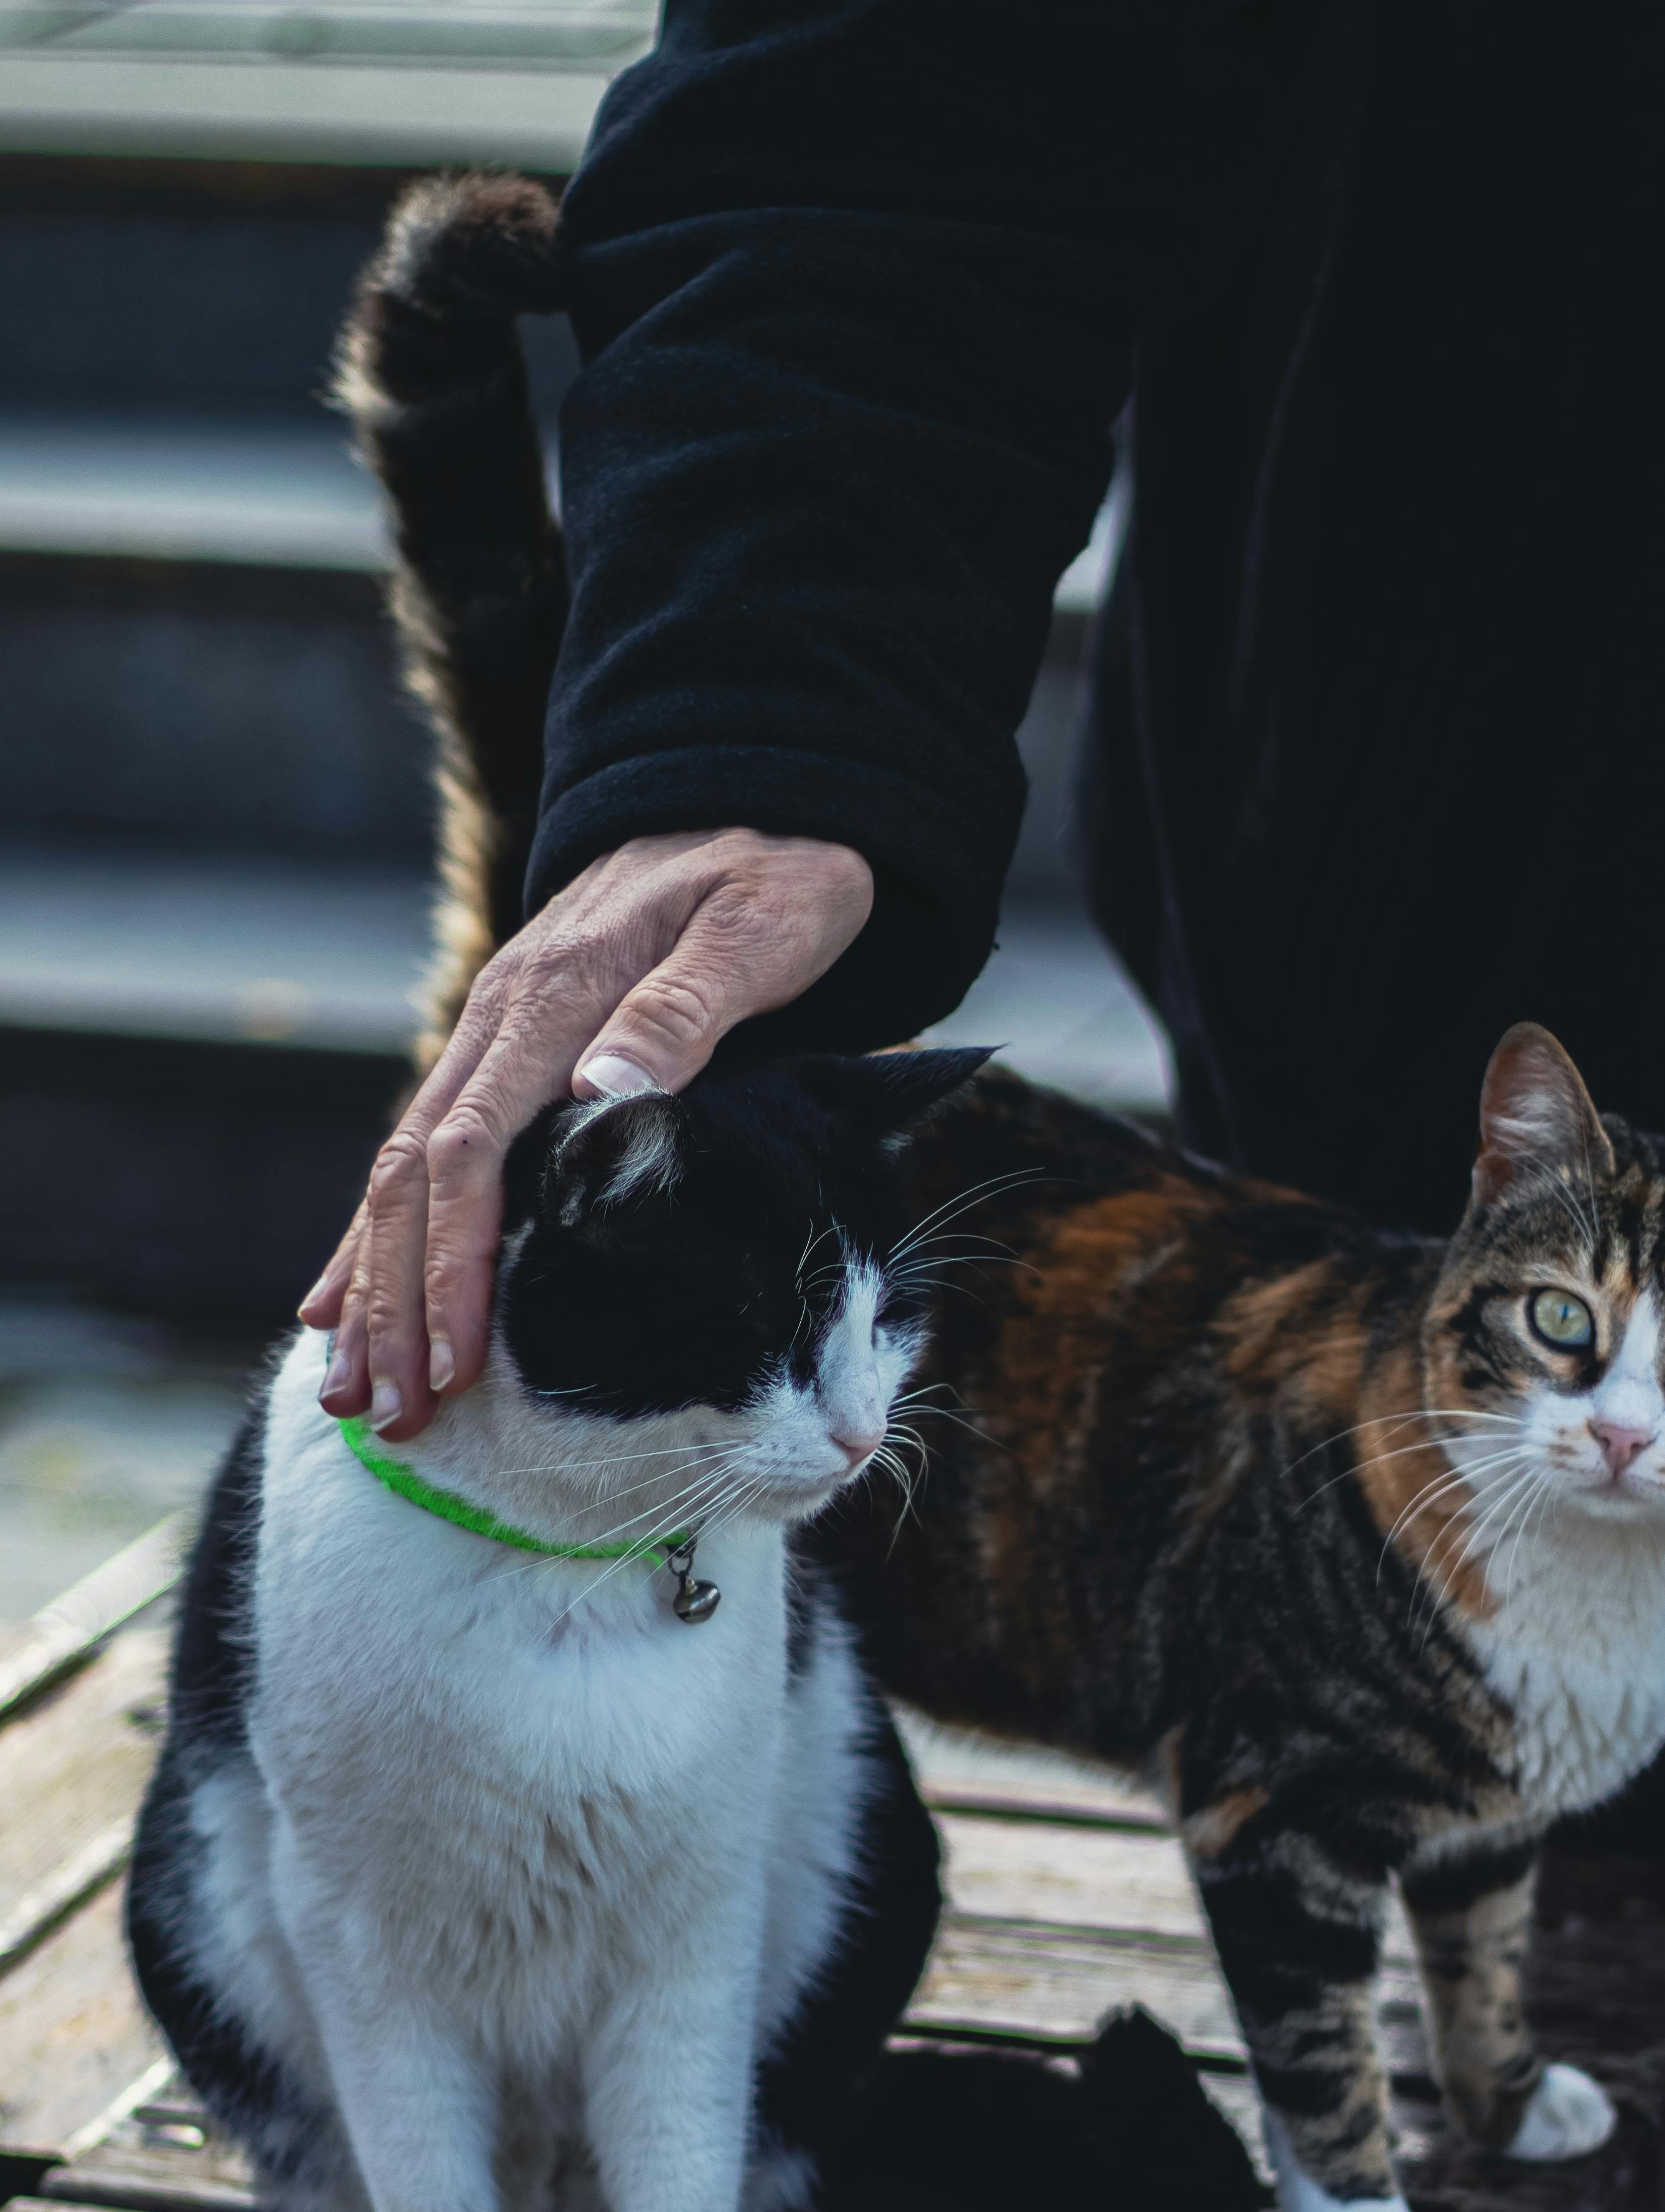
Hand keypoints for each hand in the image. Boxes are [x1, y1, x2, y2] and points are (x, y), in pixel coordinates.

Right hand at [301, 829, 872, 1438]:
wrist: (751, 798)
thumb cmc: (773, 875)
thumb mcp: (757, 927)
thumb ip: (685, 1006)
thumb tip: (602, 1088)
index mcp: (551, 999)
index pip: (476, 1152)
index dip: (457, 1262)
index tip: (456, 1357)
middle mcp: (499, 1022)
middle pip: (417, 1179)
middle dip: (398, 1303)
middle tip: (391, 1414)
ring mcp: (492, 1037)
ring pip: (404, 1176)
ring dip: (376, 1288)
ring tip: (357, 1396)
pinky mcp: (503, 1053)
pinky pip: (423, 1156)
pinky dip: (380, 1237)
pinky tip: (345, 1306)